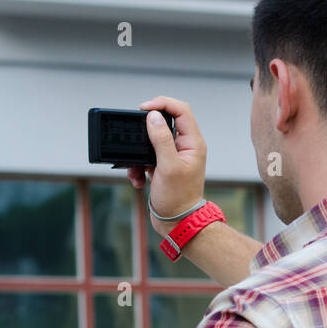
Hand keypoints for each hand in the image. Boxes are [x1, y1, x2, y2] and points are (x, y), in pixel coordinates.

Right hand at [127, 94, 206, 236]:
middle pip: (165, 122)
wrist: (177, 224)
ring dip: (138, 153)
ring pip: (152, 141)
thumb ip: (161, 139)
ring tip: (135, 167)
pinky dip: (138, 166)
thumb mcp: (167, 166)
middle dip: (146, 130)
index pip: (181, 110)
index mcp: (193, 143)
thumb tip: (153, 116)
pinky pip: (146, 157)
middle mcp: (185, 147)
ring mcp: (174, 157)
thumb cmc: (178, 199)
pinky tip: (137, 179)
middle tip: (133, 134)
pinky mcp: (163, 167)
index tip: (144, 109)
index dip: (162, 103)